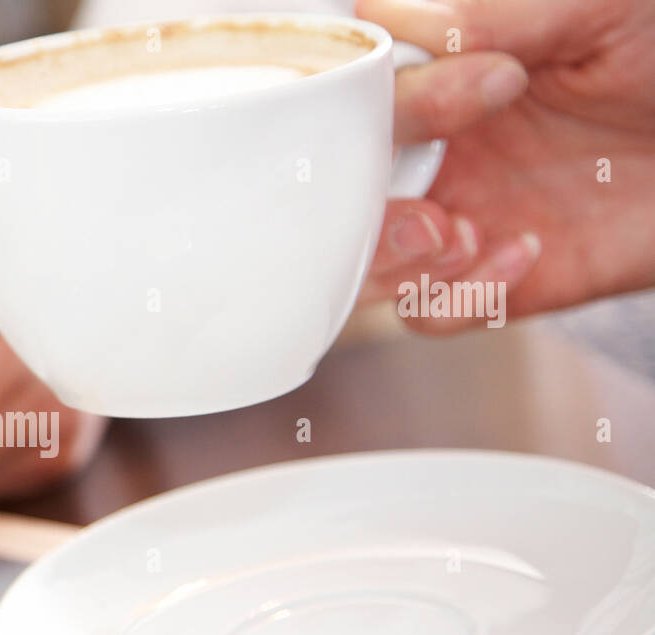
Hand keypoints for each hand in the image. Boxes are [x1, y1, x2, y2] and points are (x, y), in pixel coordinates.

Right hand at [358, 0, 654, 332]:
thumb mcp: (596, 8)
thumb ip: (498, 12)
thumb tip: (402, 22)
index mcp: (444, 74)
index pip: (355, 90)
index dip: (382, 100)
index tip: (478, 85)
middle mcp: (435, 149)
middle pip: (330, 187)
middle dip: (355, 202)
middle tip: (430, 206)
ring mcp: (457, 216)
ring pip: (358, 260)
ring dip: (389, 261)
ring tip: (455, 237)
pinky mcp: (493, 281)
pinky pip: (430, 312)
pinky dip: (459, 297)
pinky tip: (522, 253)